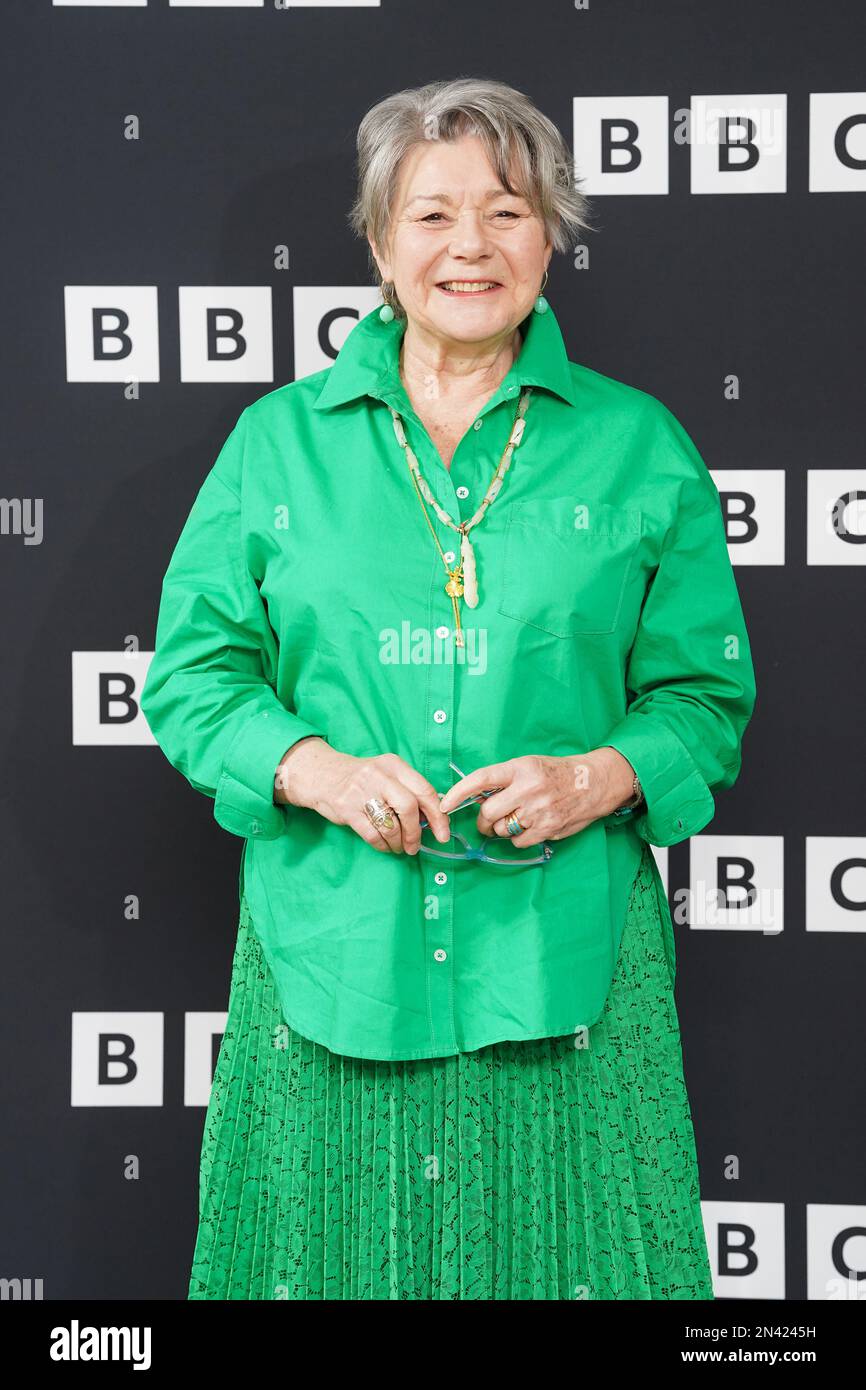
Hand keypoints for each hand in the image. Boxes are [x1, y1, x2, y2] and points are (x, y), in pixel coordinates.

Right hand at [274, 738, 451, 854]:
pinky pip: (372, 834)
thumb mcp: (387, 774)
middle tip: (417, 845)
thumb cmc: (363, 779)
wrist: (323, 774)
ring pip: (390, 824)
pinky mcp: (347, 809)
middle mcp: (379, 776)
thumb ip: (409, 791)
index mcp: (394, 765)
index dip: (438, 816)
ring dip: (399, 842)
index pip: (424, 790)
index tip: (443, 833)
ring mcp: (361, 792)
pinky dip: (382, 845)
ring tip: (400, 847)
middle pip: (409, 807)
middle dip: (416, 832)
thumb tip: (434, 818)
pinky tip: (385, 846)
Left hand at [437, 748, 636, 848]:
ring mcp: (538, 810)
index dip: (458, 793)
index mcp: (519, 768)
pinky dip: (518, 838)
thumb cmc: (556, 773)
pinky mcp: (547, 828)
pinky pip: (518, 842)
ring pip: (501, 830)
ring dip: (502, 829)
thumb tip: (475, 798)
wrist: (593, 782)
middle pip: (488, 813)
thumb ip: (503, 780)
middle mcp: (527, 788)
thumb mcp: (528, 765)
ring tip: (518, 819)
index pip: (480, 780)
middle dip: (483, 821)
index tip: (444, 804)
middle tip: (488, 821)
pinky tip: (530, 827)